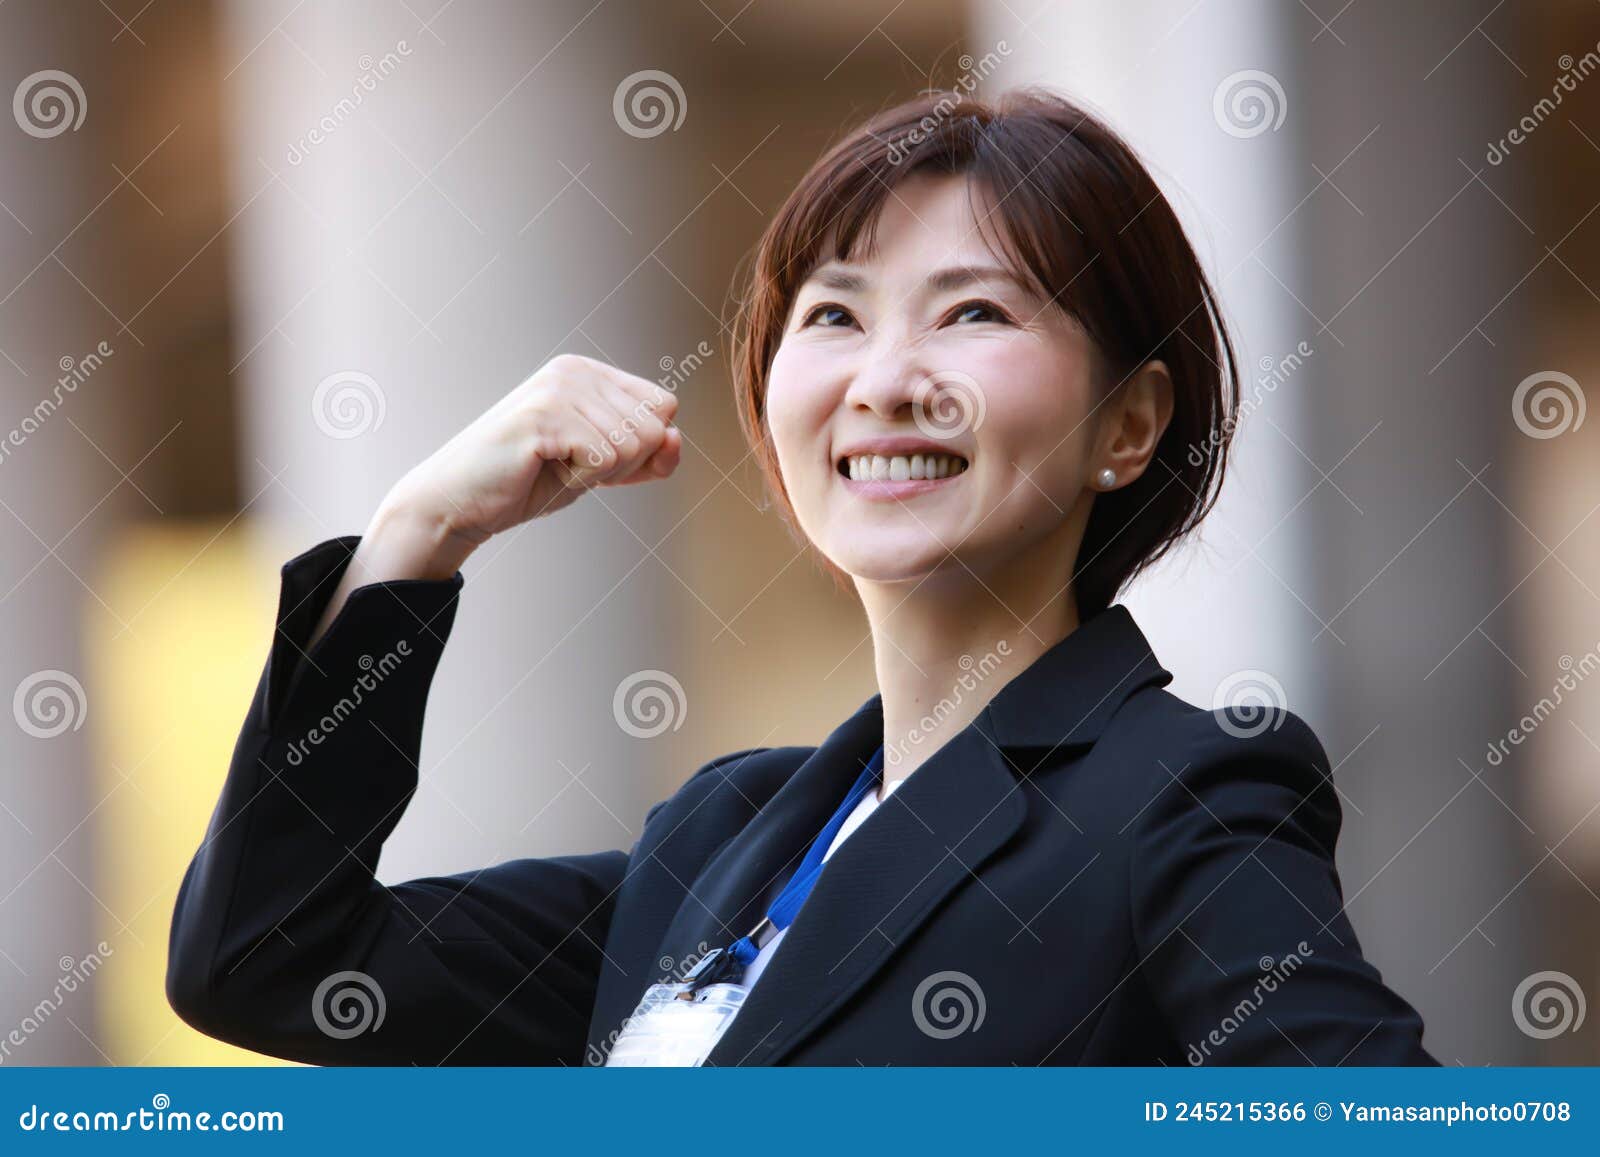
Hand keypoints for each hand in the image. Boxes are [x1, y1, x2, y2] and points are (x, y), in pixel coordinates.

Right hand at [308, 355, 680, 646]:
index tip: (593, 457)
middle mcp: (576, 369)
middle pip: (654, 427)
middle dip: (621, 463)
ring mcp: (559, 389)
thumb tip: (675, 438)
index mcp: (590, 372)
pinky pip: (604, 457)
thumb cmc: (529, 483)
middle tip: (568, 464)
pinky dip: (581, 477)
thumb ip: (648, 456)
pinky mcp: (544, 415)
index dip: (642, 448)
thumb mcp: (601, 469)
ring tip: (552, 465)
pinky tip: (542, 467)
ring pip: (632, 444)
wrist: (461, 502)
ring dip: (597, 472)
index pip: (664, 407)